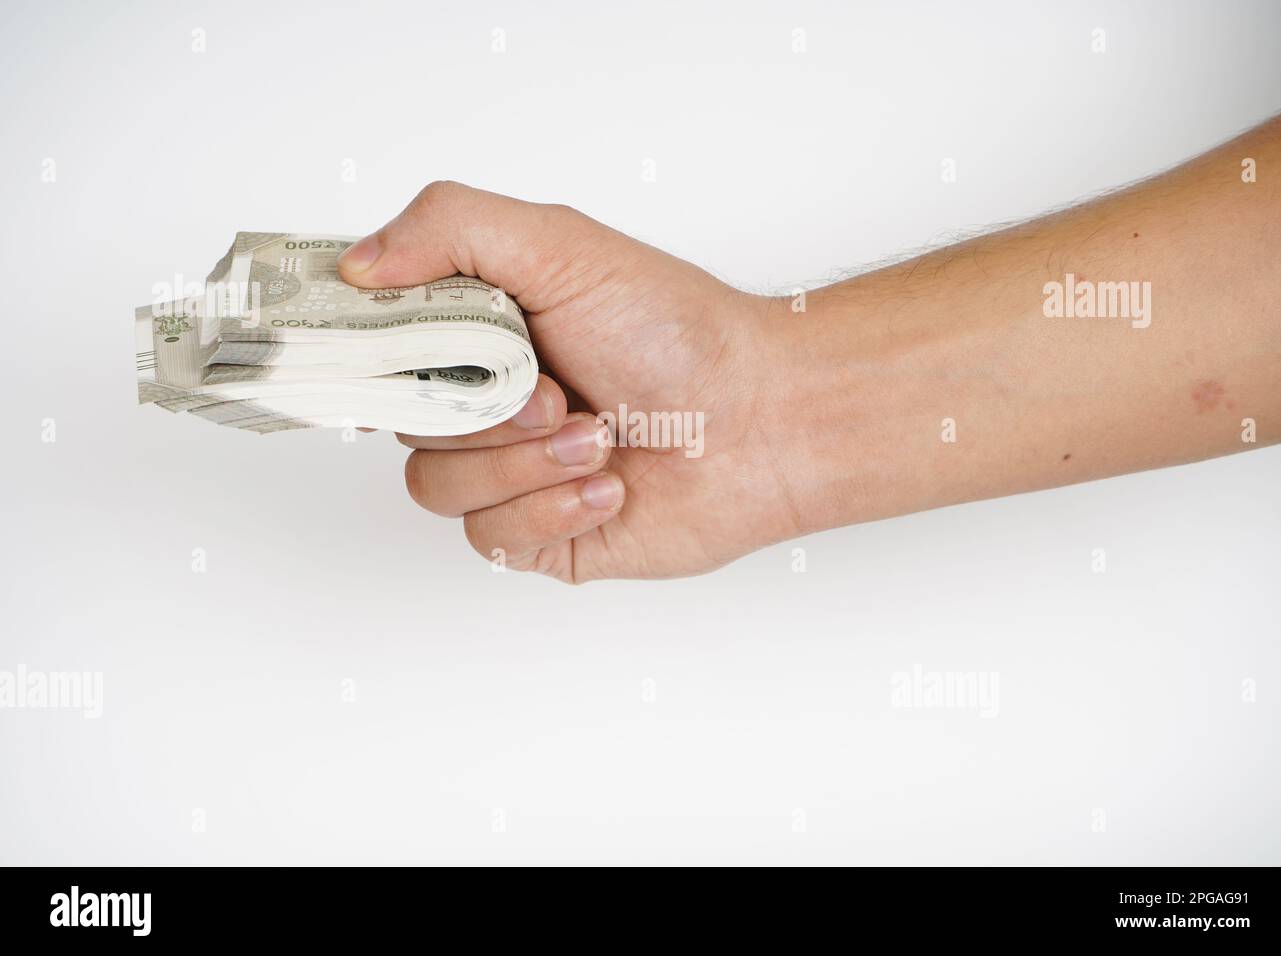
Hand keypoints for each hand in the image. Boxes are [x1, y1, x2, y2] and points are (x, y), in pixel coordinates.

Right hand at [338, 182, 800, 581]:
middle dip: (480, 413)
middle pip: (400, 422)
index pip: (375, 346)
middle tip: (555, 394)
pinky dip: (551, 509)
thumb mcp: (562, 246)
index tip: (388, 355)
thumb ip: (451, 229)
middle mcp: (486, 403)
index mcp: (480, 332)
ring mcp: (509, 472)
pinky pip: (490, 539)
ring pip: (435, 488)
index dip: (369, 356)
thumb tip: (358, 267)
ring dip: (521, 464)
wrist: (762, 421)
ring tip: (598, 437)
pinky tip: (609, 485)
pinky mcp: (539, 534)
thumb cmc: (677, 331)